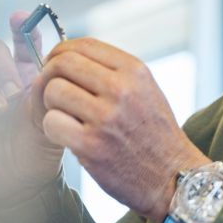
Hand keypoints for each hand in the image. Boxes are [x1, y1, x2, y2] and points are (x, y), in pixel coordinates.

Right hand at [0, 12, 63, 201]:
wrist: (20, 181)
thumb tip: (51, 60)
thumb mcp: (53, 114)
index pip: (22, 41)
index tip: (18, 18)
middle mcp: (3, 79)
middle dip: (0, 66)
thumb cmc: (41, 150)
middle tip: (13, 92)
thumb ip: (49, 86)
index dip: (19, 27)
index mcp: (29, 75)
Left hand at [39, 38, 208, 222]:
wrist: (173, 177)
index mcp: (135, 72)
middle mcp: (122, 89)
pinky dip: (52, 129)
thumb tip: (71, 57)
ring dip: (50, 104)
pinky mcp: (92, 145)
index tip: (56, 65)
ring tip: (65, 116)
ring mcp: (106, 117)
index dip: (61, 52)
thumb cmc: (156, 136)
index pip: (84, 44)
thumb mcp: (146, 91)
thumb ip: (114, 72)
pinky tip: (67, 135)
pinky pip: (51, 122)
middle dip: (49, 75)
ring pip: (52, 91)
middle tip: (51, 91)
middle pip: (62, 63)